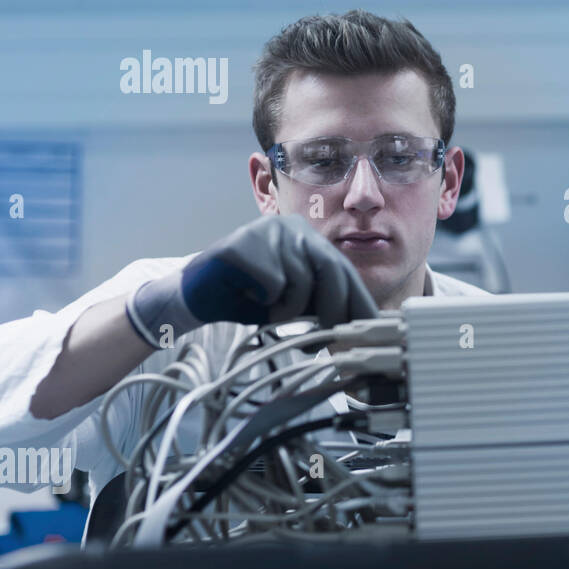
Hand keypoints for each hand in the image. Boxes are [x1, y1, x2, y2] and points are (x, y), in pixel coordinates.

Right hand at [126, 214, 378, 346]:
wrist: (196, 297)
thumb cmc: (248, 299)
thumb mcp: (295, 302)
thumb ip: (323, 304)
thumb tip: (361, 326)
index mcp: (309, 239)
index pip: (345, 271)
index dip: (359, 301)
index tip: (372, 330)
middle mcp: (293, 227)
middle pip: (332, 270)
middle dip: (333, 311)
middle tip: (323, 342)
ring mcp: (268, 230)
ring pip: (302, 280)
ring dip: (288, 309)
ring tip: (268, 309)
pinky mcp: (244, 241)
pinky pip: (273, 281)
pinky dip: (265, 299)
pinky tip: (248, 295)